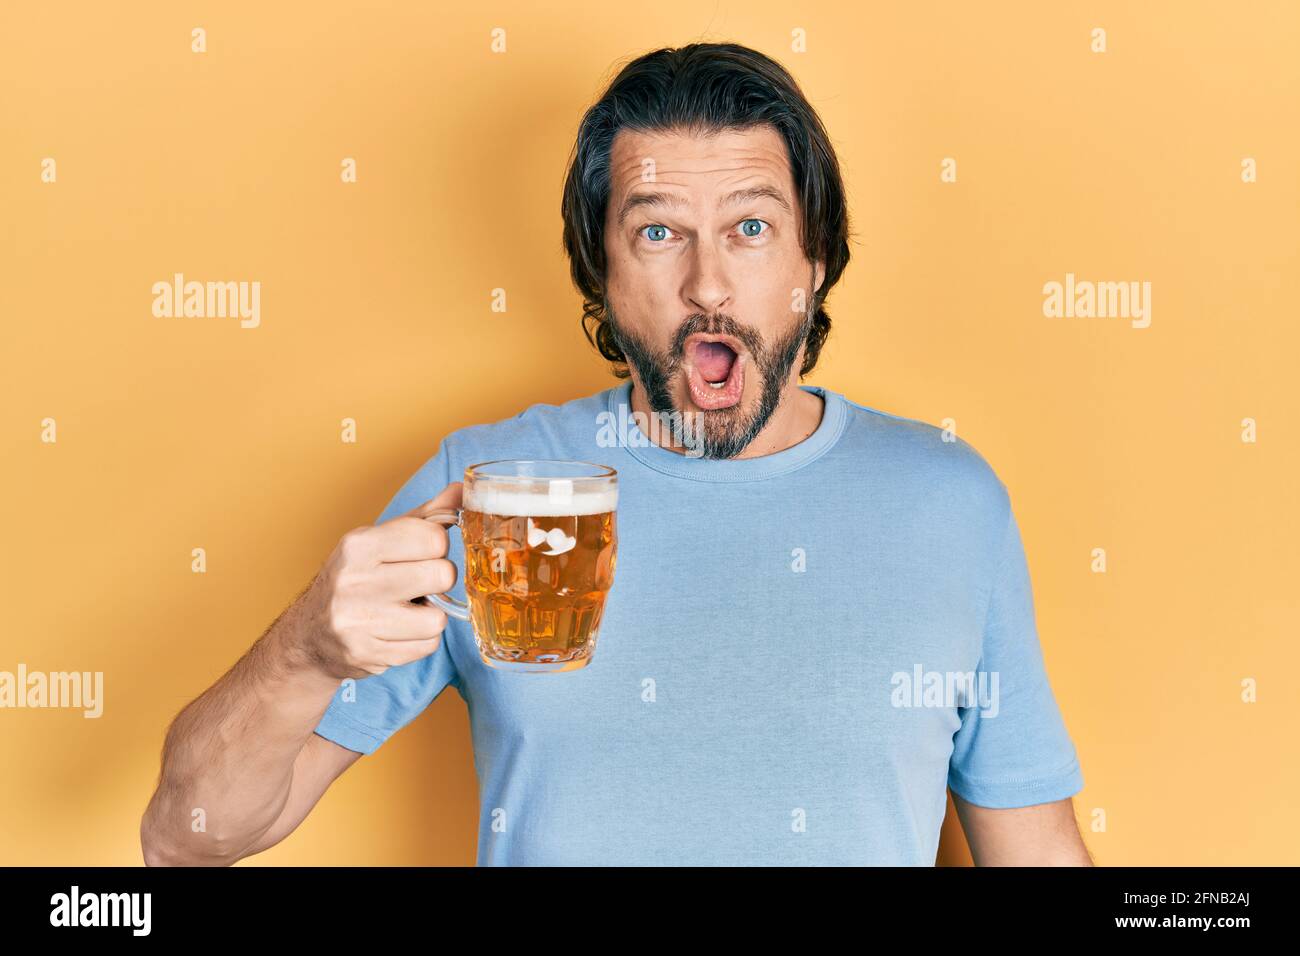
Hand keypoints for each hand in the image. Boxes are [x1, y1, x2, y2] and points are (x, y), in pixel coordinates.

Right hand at [296, 482, 462, 680]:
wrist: (309, 634)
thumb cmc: (355, 578)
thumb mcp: (381, 540)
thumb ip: (425, 516)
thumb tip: (463, 491)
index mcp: (359, 545)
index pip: (433, 538)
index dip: (437, 546)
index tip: (423, 553)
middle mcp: (354, 581)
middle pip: (442, 575)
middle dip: (437, 580)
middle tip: (418, 583)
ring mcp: (359, 622)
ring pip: (438, 618)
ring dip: (430, 614)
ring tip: (406, 609)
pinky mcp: (368, 655)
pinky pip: (427, 646)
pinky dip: (420, 639)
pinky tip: (399, 630)